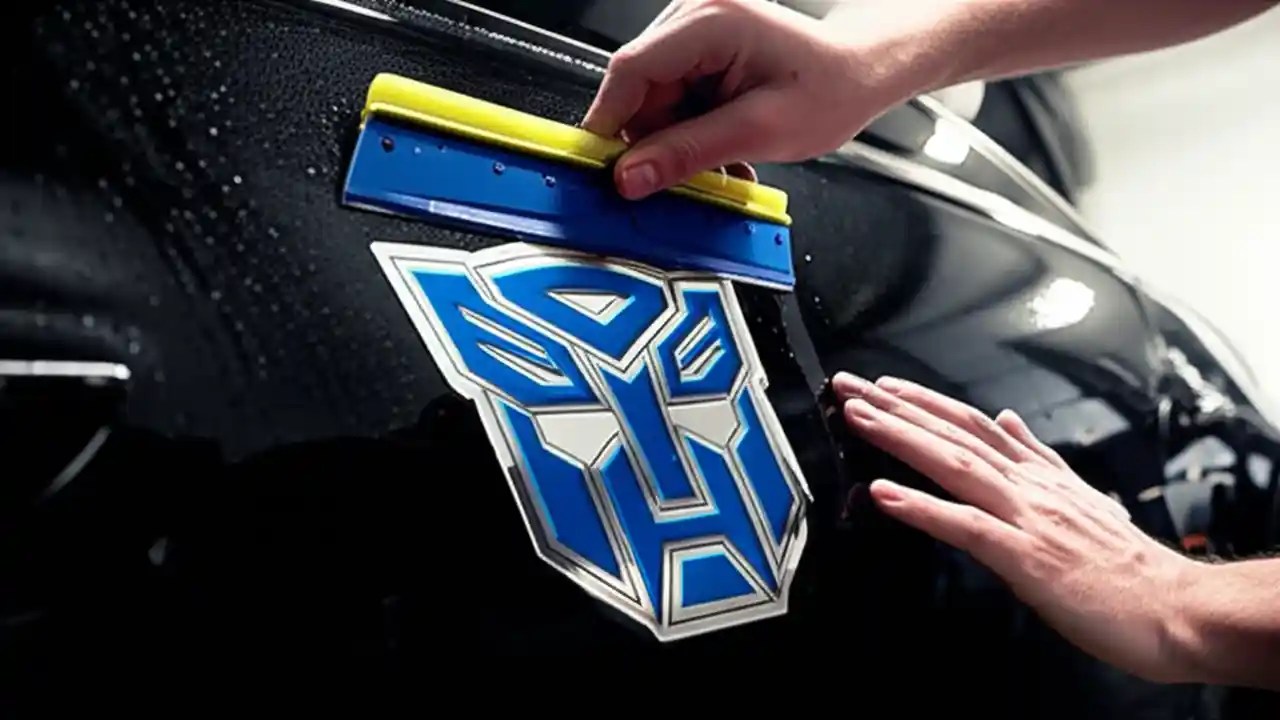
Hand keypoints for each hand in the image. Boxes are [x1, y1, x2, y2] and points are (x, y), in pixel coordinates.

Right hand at [581, 0, 911, 198]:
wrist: (859, 73)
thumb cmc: (830, 90)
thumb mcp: (759, 133)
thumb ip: (688, 153)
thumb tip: (630, 176)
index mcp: (712, 20)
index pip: (630, 70)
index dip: (609, 124)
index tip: (604, 170)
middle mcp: (696, 13)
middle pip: (637, 88)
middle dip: (653, 137)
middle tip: (688, 173)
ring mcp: (694, 27)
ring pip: (650, 97)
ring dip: (673, 136)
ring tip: (719, 152)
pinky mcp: (696, 45)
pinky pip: (668, 94)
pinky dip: (685, 125)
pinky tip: (717, 137)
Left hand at [833, 371, 1203, 683]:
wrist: (1177, 609)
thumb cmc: (1129, 567)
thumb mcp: (1082, 498)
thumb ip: (1040, 460)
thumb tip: (1008, 422)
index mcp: (1038, 476)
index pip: (970, 424)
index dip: (922, 402)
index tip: (882, 386)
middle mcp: (1028, 487)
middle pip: (951, 434)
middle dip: (895, 407)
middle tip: (846, 386)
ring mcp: (1027, 517)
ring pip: (954, 465)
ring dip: (901, 438)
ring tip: (858, 418)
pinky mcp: (1026, 557)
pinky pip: (966, 527)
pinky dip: (923, 508)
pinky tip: (885, 495)